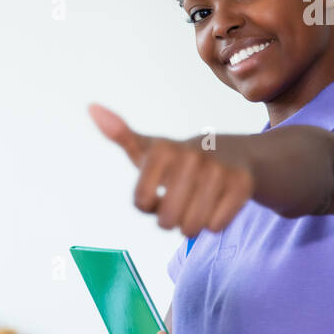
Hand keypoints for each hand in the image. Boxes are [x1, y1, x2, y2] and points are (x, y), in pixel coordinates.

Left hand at [88, 103, 254, 237]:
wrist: (231, 154)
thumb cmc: (177, 159)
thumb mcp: (147, 148)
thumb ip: (119, 134)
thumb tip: (91, 107)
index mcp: (163, 149)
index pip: (142, 203)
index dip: (148, 205)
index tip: (156, 190)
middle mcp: (191, 156)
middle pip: (167, 220)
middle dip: (169, 220)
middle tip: (178, 202)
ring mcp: (219, 170)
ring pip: (192, 227)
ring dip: (191, 225)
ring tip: (195, 204)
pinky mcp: (242, 184)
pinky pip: (216, 226)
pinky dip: (213, 224)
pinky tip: (216, 204)